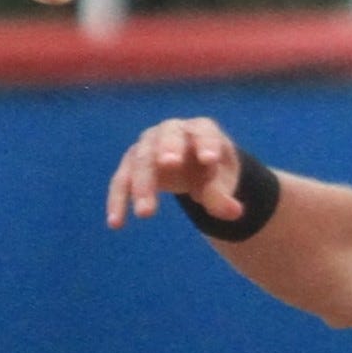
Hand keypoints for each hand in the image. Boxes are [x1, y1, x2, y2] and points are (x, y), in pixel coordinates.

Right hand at [105, 116, 246, 228]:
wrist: (194, 165)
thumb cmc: (211, 169)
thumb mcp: (222, 180)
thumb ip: (223, 194)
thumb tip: (235, 212)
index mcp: (201, 129)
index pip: (204, 132)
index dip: (206, 143)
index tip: (209, 160)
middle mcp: (171, 131)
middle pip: (167, 138)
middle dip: (168, 150)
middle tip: (169, 165)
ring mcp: (148, 145)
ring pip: (141, 160)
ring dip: (141, 186)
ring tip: (146, 213)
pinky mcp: (132, 164)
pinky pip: (121, 180)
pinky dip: (118, 200)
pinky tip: (116, 223)